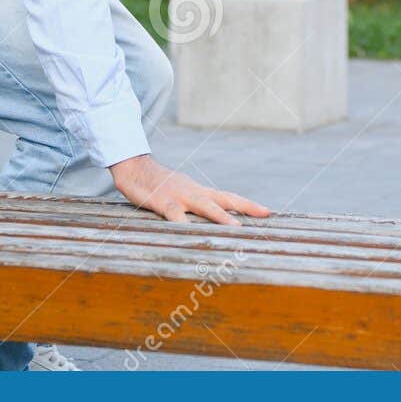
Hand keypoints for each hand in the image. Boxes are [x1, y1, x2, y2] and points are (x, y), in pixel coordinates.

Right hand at [109, 154, 270, 225]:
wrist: (133, 167)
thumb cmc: (157, 185)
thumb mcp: (178, 195)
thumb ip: (192, 208)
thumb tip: (207, 223)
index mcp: (199, 191)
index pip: (228, 197)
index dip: (247, 204)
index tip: (267, 211)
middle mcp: (194, 192)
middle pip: (224, 198)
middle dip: (245, 206)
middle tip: (265, 213)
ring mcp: (179, 195)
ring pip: (204, 206)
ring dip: (221, 216)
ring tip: (237, 227)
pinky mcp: (162, 201)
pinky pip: (174, 214)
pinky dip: (183, 224)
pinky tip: (190, 234)